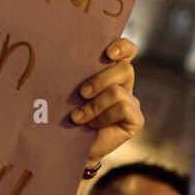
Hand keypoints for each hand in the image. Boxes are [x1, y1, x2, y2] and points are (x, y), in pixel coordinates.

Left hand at [73, 37, 143, 163]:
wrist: (69, 147)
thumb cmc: (65, 115)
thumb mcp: (68, 92)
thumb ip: (74, 76)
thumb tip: (59, 58)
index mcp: (110, 72)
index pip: (127, 51)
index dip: (122, 47)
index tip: (108, 53)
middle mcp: (124, 85)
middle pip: (125, 69)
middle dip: (100, 80)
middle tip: (81, 94)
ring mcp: (131, 102)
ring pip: (117, 92)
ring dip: (94, 106)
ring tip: (78, 117)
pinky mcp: (135, 120)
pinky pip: (123, 109)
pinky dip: (103, 117)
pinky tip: (93, 126)